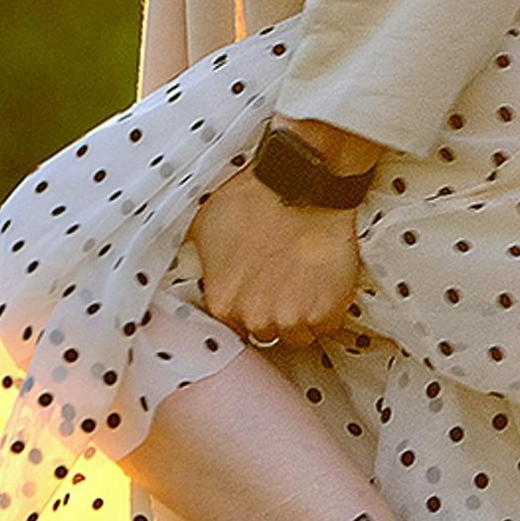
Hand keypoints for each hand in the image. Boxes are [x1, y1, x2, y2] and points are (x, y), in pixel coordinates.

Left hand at [190, 168, 361, 347]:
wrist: (299, 184)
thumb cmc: (254, 198)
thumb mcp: (204, 226)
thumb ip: (201, 261)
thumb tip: (191, 266)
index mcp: (222, 302)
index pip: (232, 328)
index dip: (246, 310)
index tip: (256, 296)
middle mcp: (254, 316)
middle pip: (265, 334)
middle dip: (273, 313)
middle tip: (282, 285)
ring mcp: (292, 317)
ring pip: (297, 335)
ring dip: (301, 316)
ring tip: (304, 285)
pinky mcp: (326, 311)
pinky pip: (327, 326)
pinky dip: (328, 310)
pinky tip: (323, 285)